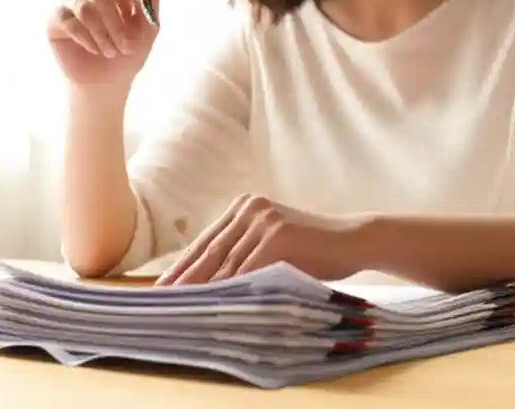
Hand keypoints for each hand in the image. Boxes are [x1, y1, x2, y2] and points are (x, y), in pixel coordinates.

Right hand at [47, 0, 160, 87]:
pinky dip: (84, 36)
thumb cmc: (129, 55)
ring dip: (102, 33)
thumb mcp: (149, 27)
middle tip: (125, 45)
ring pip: (85, 7)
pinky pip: (68, 19)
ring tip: (110, 52)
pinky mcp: (56, 21)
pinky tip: (93, 50)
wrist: (108, 83)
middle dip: (115, 22)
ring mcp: (73, 6)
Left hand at [155, 194, 365, 285]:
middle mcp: (250, 207)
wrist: (353, 240)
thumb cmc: (312, 249)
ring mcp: (263, 219)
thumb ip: (243, 253)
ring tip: (184, 308)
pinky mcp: (278, 234)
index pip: (206, 241)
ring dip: (204, 288)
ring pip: (226, 262)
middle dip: (184, 278)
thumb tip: (206, 282)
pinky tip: (218, 305)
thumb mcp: (271, 245)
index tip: (161, 287)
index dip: (182, 266)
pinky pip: (248, 268)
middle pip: (209, 250)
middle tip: (161, 300)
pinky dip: (232, 289)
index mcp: (244, 206)